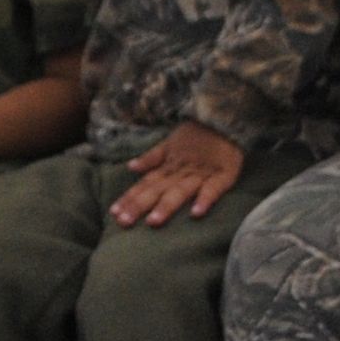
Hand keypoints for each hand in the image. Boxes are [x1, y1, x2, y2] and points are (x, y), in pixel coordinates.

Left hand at [111, 122, 246, 226]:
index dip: (130, 197)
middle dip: (140, 205)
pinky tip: (197, 214)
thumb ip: (152, 157)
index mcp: (169, 165)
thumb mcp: (170, 143)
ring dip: (167, 205)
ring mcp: (202, 173)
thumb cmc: (197, 135)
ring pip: (180, 191)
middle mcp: (181, 171)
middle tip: (124, 222)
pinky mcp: (224, 175)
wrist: (225, 118)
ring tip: (153, 222)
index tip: (114, 213)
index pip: (146, 183)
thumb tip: (130, 167)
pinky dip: (205, 200)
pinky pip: (214, 189)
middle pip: (157, 189)